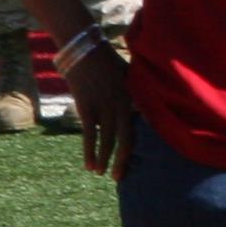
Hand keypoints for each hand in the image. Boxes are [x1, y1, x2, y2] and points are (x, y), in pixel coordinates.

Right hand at [56, 38, 134, 178]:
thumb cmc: (106, 60)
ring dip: (103, 159)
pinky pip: (90, 134)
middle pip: (126, 138)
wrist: (84, 48)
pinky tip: (89, 165)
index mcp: (133, 96)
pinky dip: (89, 151)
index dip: (137, 146)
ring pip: (106, 139)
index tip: (134, 163)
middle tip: (119, 177)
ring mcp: (104, 105)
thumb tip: (141, 112)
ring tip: (100, 173)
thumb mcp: (128, 74)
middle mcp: (122, 103)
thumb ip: (135, 93)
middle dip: (122, 160)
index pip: (140, 127)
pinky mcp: (87, 106)